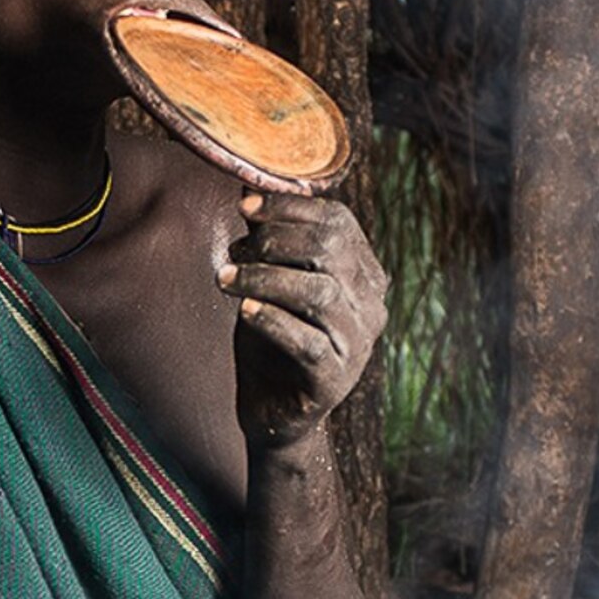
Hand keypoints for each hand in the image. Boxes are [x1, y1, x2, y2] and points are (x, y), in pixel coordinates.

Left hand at [219, 192, 386, 448]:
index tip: (245, 204)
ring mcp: (358, 343)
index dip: (290, 208)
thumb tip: (248, 188)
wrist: (272, 410)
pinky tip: (244, 310)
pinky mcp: (335, 379)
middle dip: (275, 241)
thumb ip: (269, 241)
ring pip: (320, 292)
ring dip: (265, 277)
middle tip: (236, 250)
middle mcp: (371, 305)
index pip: (338, 222)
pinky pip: (307, 342)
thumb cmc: (270, 338)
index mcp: (364, 274)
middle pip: (331, 251)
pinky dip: (272, 320)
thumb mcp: (269, 280)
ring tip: (227, 277)